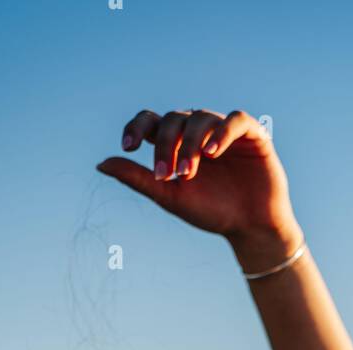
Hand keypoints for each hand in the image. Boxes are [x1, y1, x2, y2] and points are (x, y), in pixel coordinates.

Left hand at [96, 108, 302, 272]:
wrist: (250, 228)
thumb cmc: (212, 212)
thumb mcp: (169, 197)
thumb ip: (138, 179)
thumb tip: (101, 164)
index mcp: (176, 144)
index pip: (151, 121)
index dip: (136, 127)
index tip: (128, 146)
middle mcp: (197, 131)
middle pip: (174, 120)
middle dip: (167, 146)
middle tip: (167, 175)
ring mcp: (224, 130)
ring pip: (200, 118)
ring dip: (190, 144)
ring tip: (189, 173)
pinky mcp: (251, 134)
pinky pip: (234, 119)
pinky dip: (222, 131)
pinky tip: (213, 151)